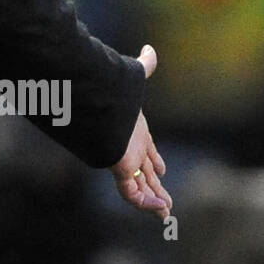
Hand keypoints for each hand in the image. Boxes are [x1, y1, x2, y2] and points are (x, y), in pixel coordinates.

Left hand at [109, 45, 171, 218]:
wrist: (97, 101)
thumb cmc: (115, 90)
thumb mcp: (133, 78)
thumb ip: (144, 66)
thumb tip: (150, 49)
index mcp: (134, 129)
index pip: (146, 149)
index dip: (154, 159)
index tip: (162, 169)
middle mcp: (129, 145)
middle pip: (145, 171)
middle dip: (155, 185)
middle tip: (166, 200)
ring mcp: (123, 158)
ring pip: (140, 186)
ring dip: (154, 199)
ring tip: (165, 214)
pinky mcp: (119, 167)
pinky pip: (132, 192)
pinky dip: (145, 202)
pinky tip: (158, 209)